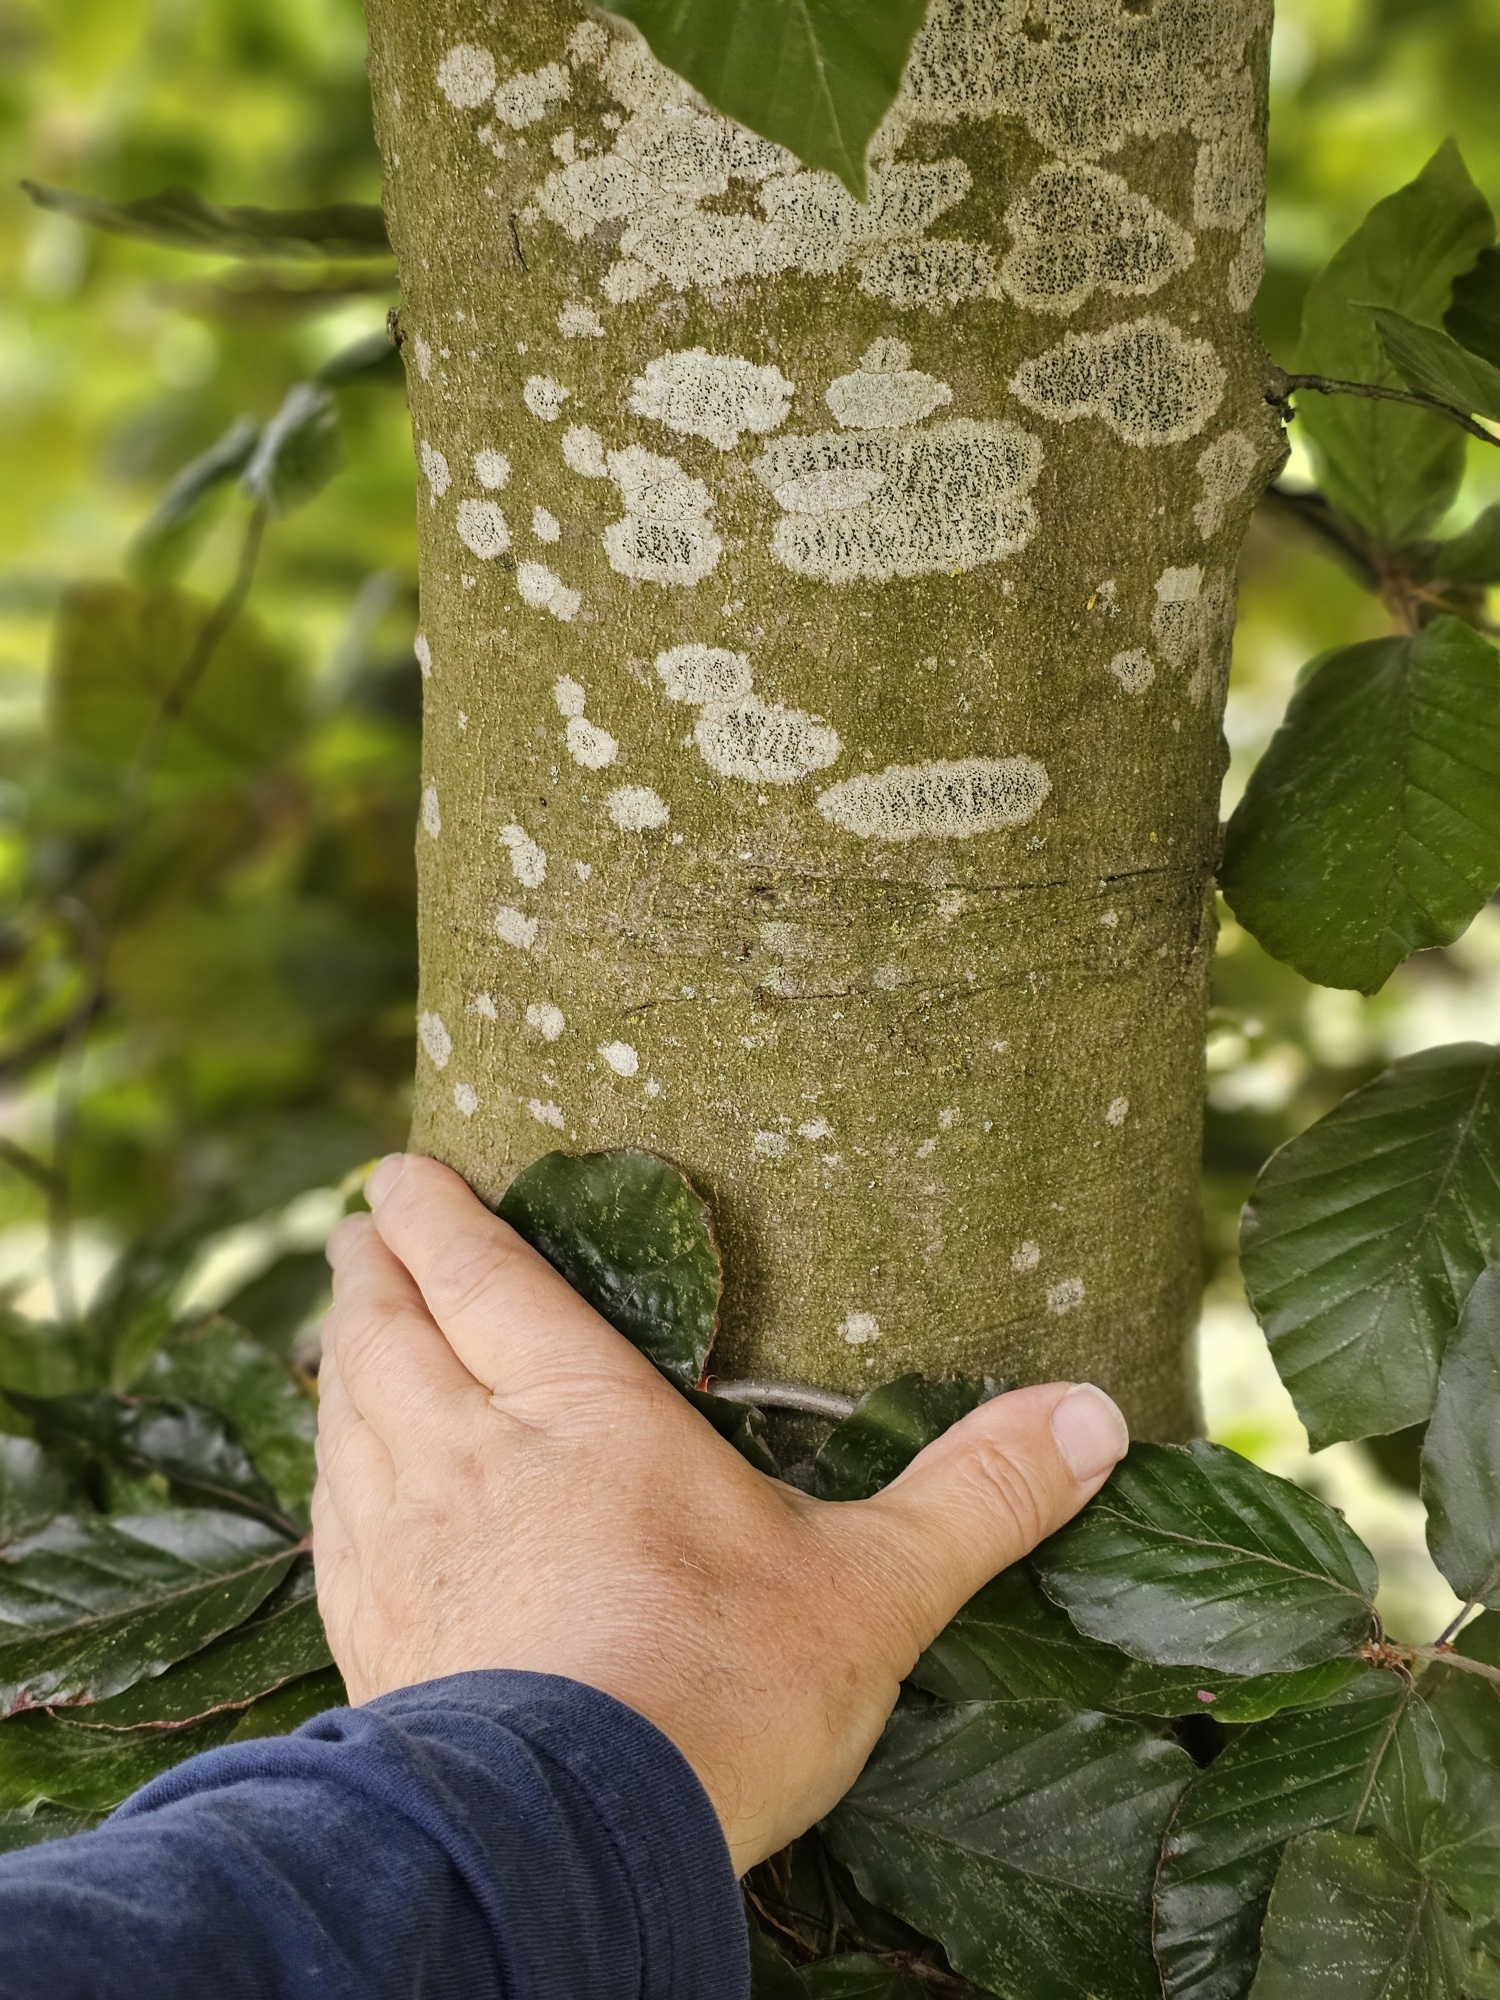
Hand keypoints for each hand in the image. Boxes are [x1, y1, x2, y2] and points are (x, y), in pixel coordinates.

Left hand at [313, 1154, 1128, 1874]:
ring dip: (340, 1361)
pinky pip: (332, 1526)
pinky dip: (332, 1477)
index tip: (400, 1172)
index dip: (435, 1216)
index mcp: (575, 1411)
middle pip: (387, 1330)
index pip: (483, 1276)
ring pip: (345, 1419)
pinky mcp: (371, 1642)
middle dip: (371, 1270)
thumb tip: (1094, 1412)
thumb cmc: (718, 1696)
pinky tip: (339, 1488)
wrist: (563, 1847)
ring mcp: (402, 1551)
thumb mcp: (874, 1588)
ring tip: (338, 1330)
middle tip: (358, 1228)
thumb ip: (977, 1494)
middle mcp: (466, 1456)